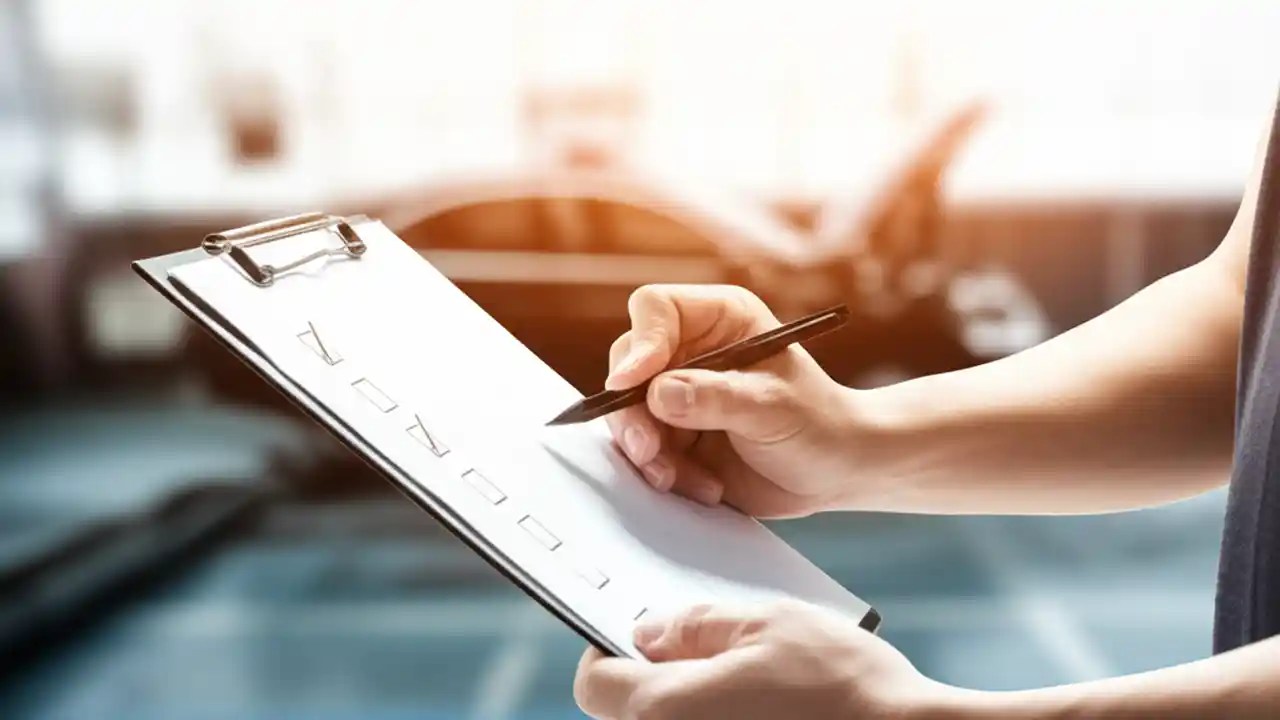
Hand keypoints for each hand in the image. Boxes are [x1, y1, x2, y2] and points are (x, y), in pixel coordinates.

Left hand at [574, 600, 964, 719]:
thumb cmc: (845, 686)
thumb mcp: (767, 623)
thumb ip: (696, 624)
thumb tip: (652, 632)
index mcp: (666, 710)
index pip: (595, 682)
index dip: (607, 651)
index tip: (638, 637)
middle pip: (632, 712)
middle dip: (659, 678)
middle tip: (707, 651)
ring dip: (697, 704)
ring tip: (749, 683)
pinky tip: (768, 709)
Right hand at [605, 284, 859, 516]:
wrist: (834, 472)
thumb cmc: (817, 423)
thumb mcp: (770, 406)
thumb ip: (715, 397)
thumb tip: (658, 394)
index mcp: (719, 319)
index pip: (655, 309)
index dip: (639, 343)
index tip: (632, 383)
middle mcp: (691, 350)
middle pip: (627, 363)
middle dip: (632, 412)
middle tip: (649, 450)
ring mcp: (677, 393)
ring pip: (627, 413)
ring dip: (649, 452)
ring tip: (683, 478)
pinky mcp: (674, 434)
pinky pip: (643, 450)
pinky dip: (663, 473)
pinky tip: (704, 486)